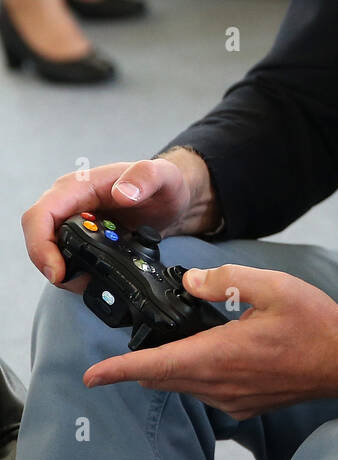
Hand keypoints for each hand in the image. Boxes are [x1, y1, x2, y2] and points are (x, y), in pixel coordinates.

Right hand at [22, 156, 203, 287]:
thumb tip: (121, 194)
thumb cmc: (166, 183)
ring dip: (65, 272)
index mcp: (78, 186)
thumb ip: (146, 177)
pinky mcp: (84, 237)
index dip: (40, 245)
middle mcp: (69, 204)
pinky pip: (68, 257)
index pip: (40, 215)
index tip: (57, 272)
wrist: (174, 198)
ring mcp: (74, 222)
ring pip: (51, 252)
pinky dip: (77, 272)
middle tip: (79, 283)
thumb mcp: (164, 176)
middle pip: (40, 238)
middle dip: (51, 265)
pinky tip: (97, 278)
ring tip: (92, 282)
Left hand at [82, 264, 337, 417]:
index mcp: (221, 355)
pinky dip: (196, 378)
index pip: (155, 366)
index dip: (118, 371)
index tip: (91, 377)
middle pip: (164, 379)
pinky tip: (208, 358)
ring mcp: (235, 400)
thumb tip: (189, 281)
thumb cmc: (317, 323)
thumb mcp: (273, 286)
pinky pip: (208, 394)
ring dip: (170, 371)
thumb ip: (226, 280)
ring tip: (166, 348)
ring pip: (186, 388)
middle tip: (127, 351)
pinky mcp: (248, 406)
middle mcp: (222, 385)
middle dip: (141, 367)